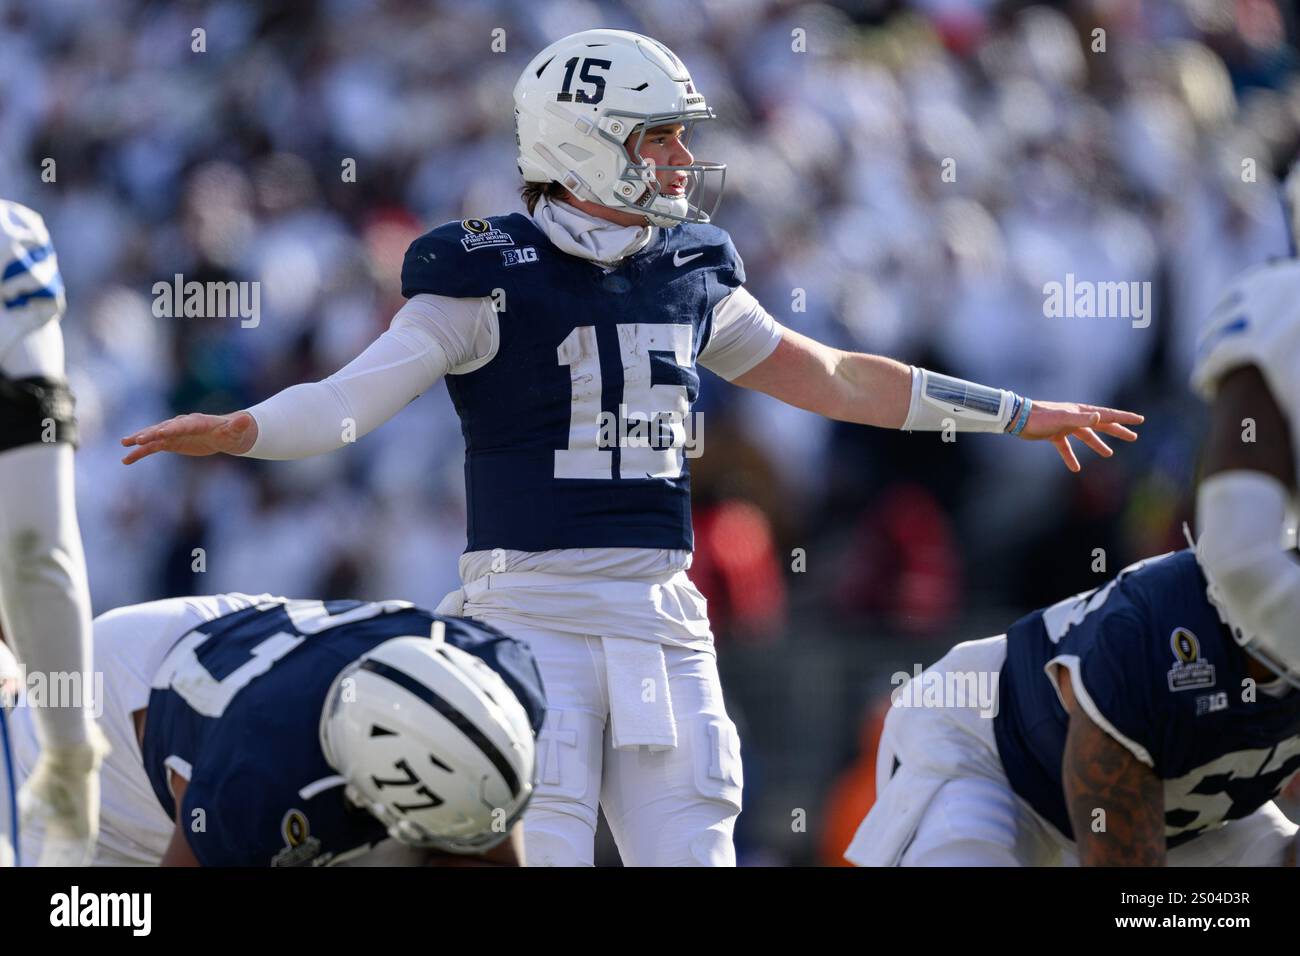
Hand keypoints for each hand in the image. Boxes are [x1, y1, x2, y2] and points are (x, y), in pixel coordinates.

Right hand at [17, 723, 109, 866]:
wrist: (68, 758)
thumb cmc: (46, 778)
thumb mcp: (25, 806)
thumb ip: (16, 825)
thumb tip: (4, 848)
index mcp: (57, 824)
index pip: (51, 853)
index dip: (45, 864)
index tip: (33, 874)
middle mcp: (70, 828)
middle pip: (62, 858)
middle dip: (53, 869)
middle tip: (43, 879)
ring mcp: (80, 825)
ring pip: (73, 857)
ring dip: (64, 868)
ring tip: (56, 882)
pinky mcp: (88, 822)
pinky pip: (85, 848)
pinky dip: (78, 861)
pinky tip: (76, 870)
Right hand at [120, 411, 256, 463]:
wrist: (225, 434)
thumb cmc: (233, 433)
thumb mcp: (237, 431)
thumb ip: (238, 426)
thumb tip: (247, 419)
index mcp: (197, 422)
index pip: (183, 425)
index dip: (172, 429)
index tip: (160, 433)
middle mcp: (182, 425)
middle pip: (164, 428)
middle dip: (151, 433)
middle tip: (136, 439)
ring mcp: (174, 433)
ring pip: (154, 436)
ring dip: (140, 440)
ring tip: (124, 444)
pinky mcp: (170, 442)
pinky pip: (152, 447)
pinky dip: (140, 452)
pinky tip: (126, 460)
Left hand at [1017, 400, 1142, 472]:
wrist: (1018, 419)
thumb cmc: (1041, 417)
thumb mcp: (1063, 418)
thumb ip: (1081, 419)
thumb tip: (1100, 417)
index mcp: (1081, 412)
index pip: (1108, 415)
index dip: (1124, 418)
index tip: (1140, 420)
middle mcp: (1075, 417)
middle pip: (1101, 425)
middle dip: (1117, 431)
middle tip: (1133, 437)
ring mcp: (1065, 426)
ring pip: (1086, 437)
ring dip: (1097, 445)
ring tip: (1109, 454)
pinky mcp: (1054, 435)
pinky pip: (1066, 447)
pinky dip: (1071, 457)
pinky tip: (1075, 468)